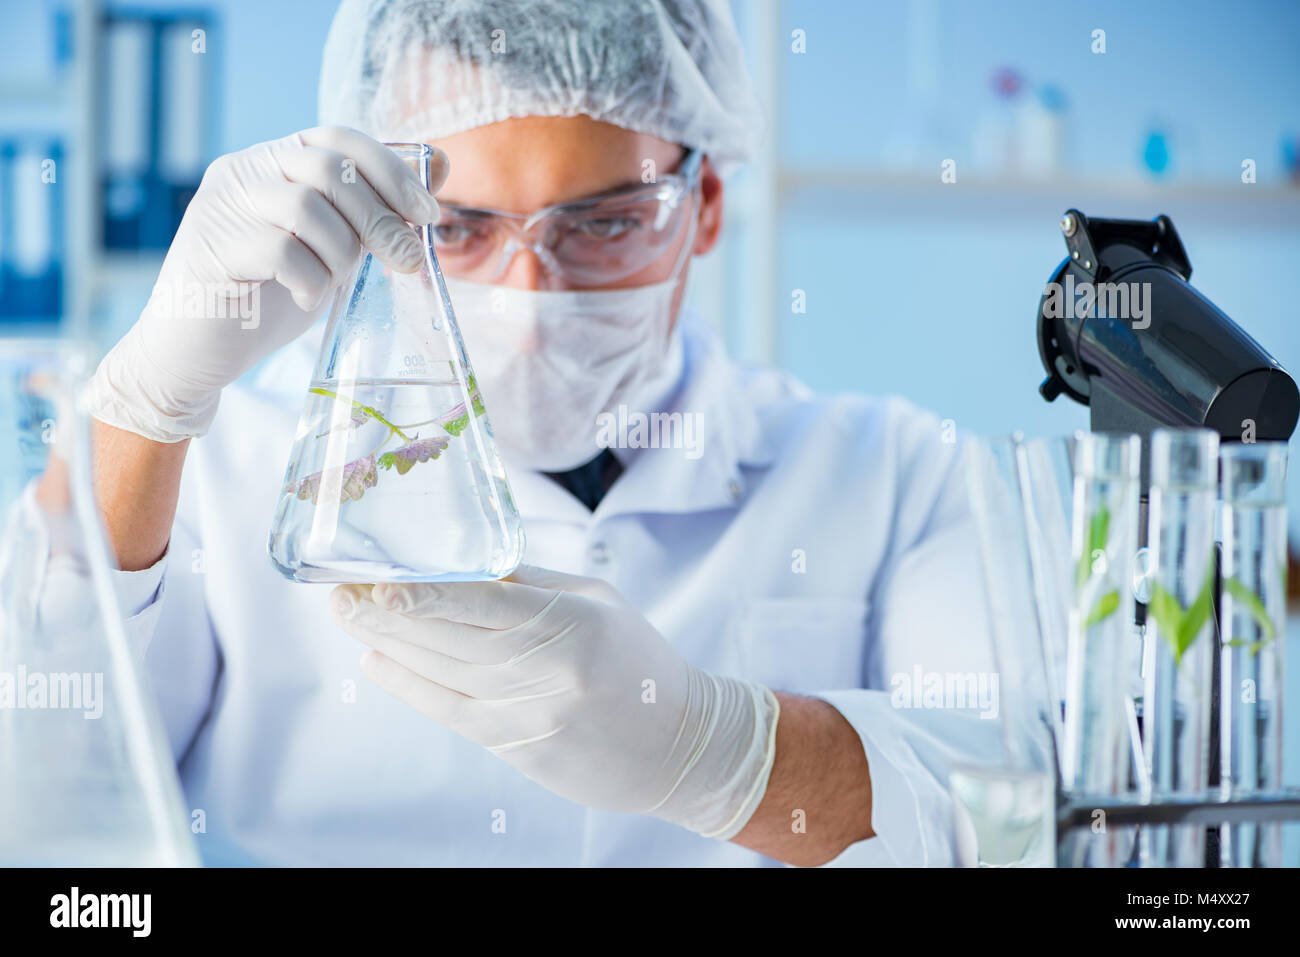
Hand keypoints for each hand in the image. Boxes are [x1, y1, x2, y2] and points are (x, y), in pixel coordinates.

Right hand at [89, 126, 445, 441]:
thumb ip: (376, 213)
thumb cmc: (269, 298)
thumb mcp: (335, 251)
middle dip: (381, 217)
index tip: (427, 214)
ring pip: (305, 206)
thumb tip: (440, 166)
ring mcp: (220, 206)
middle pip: (328, 167)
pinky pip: (280, 251)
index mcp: (274, 162)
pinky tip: (305, 299)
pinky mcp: (209, 248)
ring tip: (336, 283)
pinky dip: (309, 280)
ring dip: (342, 252)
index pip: (339, 138)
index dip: (392, 171)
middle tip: (405, 261)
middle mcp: (243, 171)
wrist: (197, 353)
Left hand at [330, 566, 779, 838]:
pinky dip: (408, 684)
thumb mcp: (596, 604)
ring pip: (440, 672)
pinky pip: (447, 711)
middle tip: (339, 589)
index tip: (380, 582)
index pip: (487, 606)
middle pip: (449, 639)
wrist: (678, 745)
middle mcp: (545, 672)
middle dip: (386, 614)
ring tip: (348, 615)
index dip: (428, 596)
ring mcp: (527, 714)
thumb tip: (460, 563)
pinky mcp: (514, 746)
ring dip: (387, 642)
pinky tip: (379, 659)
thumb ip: (529, 584)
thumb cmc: (638, 661)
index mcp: (573, 625)